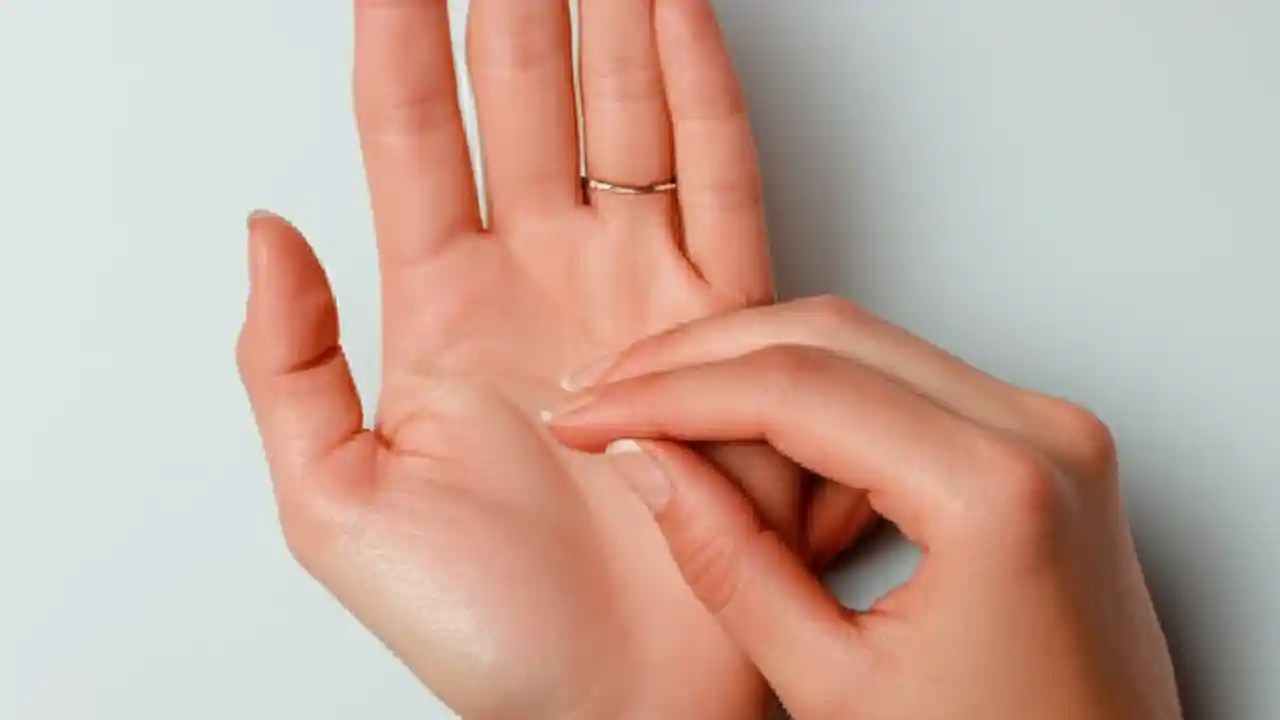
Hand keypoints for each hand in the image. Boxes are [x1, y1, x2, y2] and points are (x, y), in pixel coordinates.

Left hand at [235, 0, 834, 716]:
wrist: (619, 706)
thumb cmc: (489, 630)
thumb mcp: (336, 506)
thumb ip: (290, 364)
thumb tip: (267, 233)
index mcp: (441, 312)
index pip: (410, 136)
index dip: (399, 40)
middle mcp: (542, 285)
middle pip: (521, 105)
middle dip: (513, 7)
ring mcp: (636, 294)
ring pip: (620, 123)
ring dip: (607, 27)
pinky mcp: (725, 326)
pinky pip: (718, 185)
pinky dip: (702, 98)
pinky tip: (678, 24)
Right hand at [549, 296, 1182, 718]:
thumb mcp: (836, 691)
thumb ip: (728, 564)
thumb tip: (646, 460)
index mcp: (998, 492)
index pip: (793, 389)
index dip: (669, 394)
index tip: (591, 414)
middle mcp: (1042, 434)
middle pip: (829, 337)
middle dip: (702, 359)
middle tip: (612, 395)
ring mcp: (1050, 434)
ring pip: (865, 348)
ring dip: (756, 374)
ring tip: (669, 425)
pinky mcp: (1041, 450)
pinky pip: (907, 388)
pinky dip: (820, 407)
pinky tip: (756, 452)